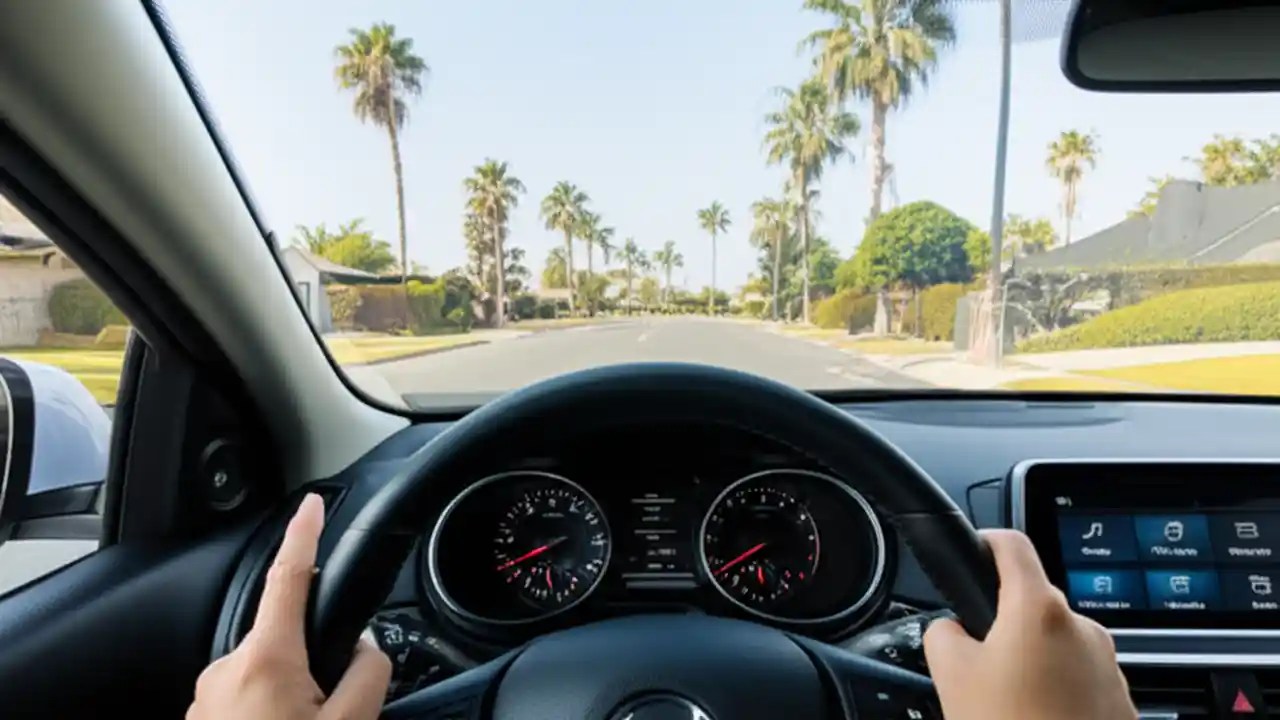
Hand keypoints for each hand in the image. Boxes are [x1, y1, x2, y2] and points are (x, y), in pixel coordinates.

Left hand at [187, 493, 391, 719]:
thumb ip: (367, 676)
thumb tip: (365, 650)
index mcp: (266, 661)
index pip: (288, 578)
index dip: (302, 536)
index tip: (311, 506)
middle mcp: (226, 670)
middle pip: (283, 639)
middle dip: (310, 661)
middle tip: (330, 708)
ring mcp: (205, 698)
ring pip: (264, 674)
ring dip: (286, 696)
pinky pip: (241, 702)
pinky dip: (264, 715)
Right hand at [923, 529, 1136, 719]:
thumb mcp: (949, 676)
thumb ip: (944, 634)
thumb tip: (952, 630)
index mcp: (1037, 609)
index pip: (1011, 545)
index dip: (987, 541)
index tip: (977, 549)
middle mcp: (1082, 628)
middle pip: (1034, 602)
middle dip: (1006, 623)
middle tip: (980, 661)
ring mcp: (1108, 665)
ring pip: (1058, 643)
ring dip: (1034, 660)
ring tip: (1009, 702)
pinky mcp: (1121, 701)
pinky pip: (1080, 678)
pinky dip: (1057, 689)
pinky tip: (1036, 718)